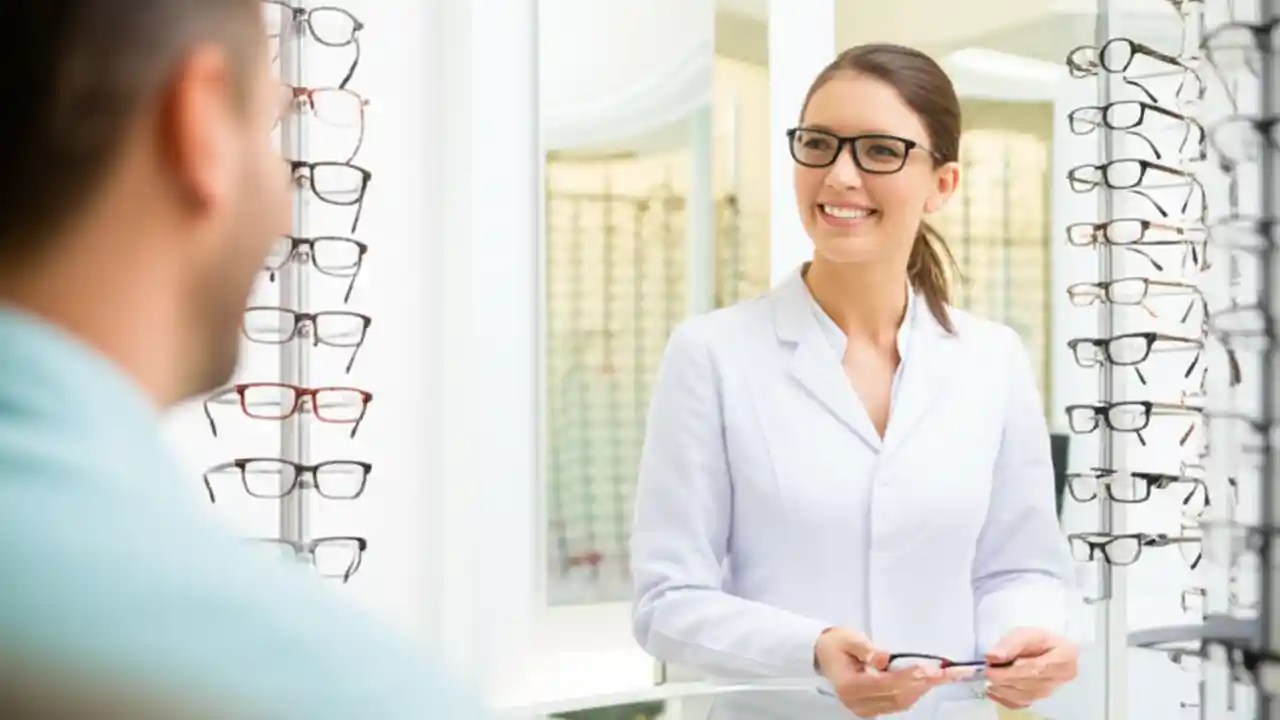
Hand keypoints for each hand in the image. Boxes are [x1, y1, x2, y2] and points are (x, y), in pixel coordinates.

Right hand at [814, 628, 963, 717]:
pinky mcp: (871, 709)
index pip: (883, 684)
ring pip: (901, 702)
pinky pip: (897, 704)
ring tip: (944, 676)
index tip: (926, 668)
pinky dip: (914, 693)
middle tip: (946, 672)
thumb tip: (882, 658)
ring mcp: (864, 709)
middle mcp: (856, 702)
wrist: (823, 655)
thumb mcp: (848, 638)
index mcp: (849, 685)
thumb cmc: (836, 644)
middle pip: (896, 696)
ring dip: (923, 689)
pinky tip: (926, 682)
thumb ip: (865, 648)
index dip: (907, 677)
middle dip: (923, 683)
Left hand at [983, 627, 1078, 709]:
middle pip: (1030, 683)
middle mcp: (1062, 677)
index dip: (1011, 670)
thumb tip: (992, 656)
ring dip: (1003, 689)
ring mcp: (1053, 690)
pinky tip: (993, 690)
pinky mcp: (1041, 699)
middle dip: (1004, 679)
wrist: (1047, 651)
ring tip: (989, 679)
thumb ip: (1009, 644)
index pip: (1036, 667)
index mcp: (1064, 656)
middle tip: (987, 672)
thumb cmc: (1038, 641)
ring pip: (1026, 696)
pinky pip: (1022, 703)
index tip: (991, 665)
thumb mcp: (1025, 633)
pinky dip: (1004, 698)